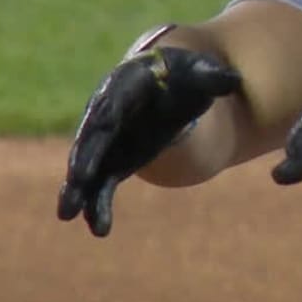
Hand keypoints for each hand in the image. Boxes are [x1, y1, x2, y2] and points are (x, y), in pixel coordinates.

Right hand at [56, 47, 241, 235]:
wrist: (168, 85)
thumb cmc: (183, 76)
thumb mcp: (200, 72)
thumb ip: (213, 78)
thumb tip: (234, 81)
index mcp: (125, 85)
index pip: (113, 102)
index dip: (106, 116)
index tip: (101, 128)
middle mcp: (107, 113)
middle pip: (93, 137)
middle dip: (84, 157)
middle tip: (78, 178)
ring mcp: (107, 140)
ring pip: (88, 166)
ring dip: (78, 189)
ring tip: (67, 214)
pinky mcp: (113, 162)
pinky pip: (102, 185)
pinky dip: (97, 205)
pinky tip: (99, 229)